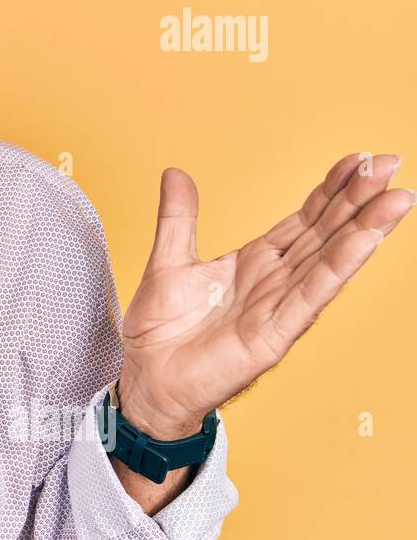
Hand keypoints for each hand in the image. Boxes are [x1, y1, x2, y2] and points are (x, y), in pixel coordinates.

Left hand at [118, 153, 412, 439]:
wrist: (147, 379)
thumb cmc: (160, 332)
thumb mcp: (167, 261)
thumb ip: (177, 217)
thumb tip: (175, 173)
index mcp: (255, 262)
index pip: (304, 219)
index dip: (330, 190)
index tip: (357, 159)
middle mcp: (275, 282)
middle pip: (325, 233)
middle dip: (358, 200)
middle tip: (389, 164)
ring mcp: (278, 308)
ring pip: (328, 261)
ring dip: (363, 229)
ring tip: (395, 198)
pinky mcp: (273, 335)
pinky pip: (310, 296)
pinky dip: (337, 268)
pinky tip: (364, 241)